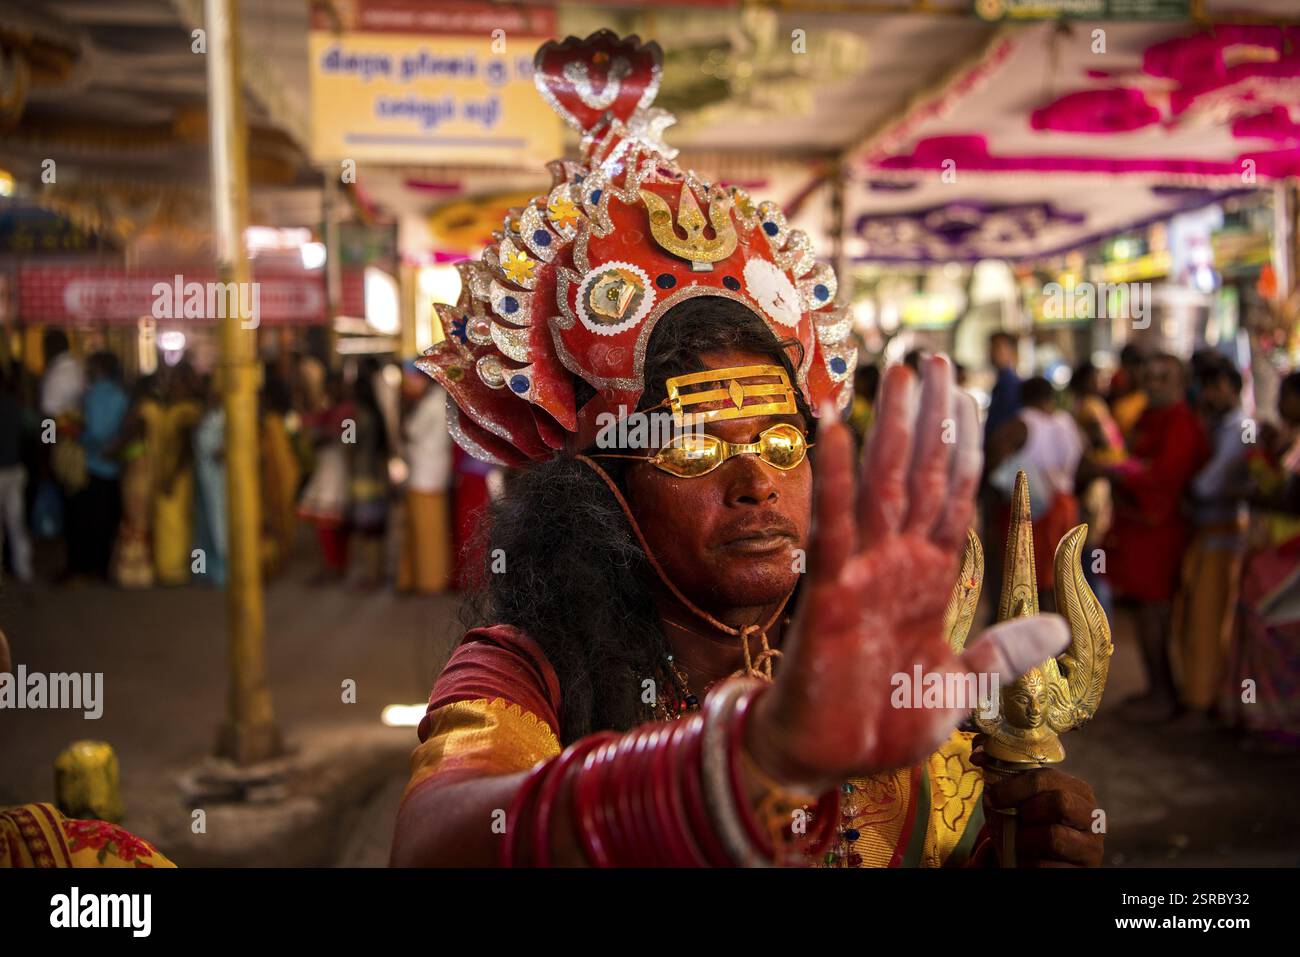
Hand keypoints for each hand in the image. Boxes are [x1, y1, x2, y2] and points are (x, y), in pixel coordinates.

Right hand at [747, 356, 1070, 789]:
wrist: (827, 758)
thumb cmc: (886, 720)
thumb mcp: (965, 685)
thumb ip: (1006, 651)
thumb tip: (1060, 629)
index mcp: (930, 579)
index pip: (953, 496)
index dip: (964, 445)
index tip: (969, 394)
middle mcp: (897, 562)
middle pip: (920, 473)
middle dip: (931, 416)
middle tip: (932, 356)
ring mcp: (863, 570)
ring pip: (883, 483)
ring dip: (894, 426)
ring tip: (902, 369)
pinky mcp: (829, 589)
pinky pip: (834, 524)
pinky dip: (835, 476)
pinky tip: (838, 428)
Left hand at [972, 745, 1103, 867]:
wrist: (1032, 861)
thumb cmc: (1024, 825)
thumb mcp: (1013, 799)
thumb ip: (998, 772)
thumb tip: (978, 755)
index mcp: (1077, 791)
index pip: (1048, 778)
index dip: (1015, 786)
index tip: (994, 797)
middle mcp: (1091, 816)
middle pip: (1059, 803)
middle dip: (1026, 811)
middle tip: (1012, 819)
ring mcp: (1090, 847)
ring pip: (1054, 837)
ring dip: (1025, 839)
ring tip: (1021, 841)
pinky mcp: (1081, 871)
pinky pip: (1047, 865)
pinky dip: (1029, 862)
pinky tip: (1027, 859)